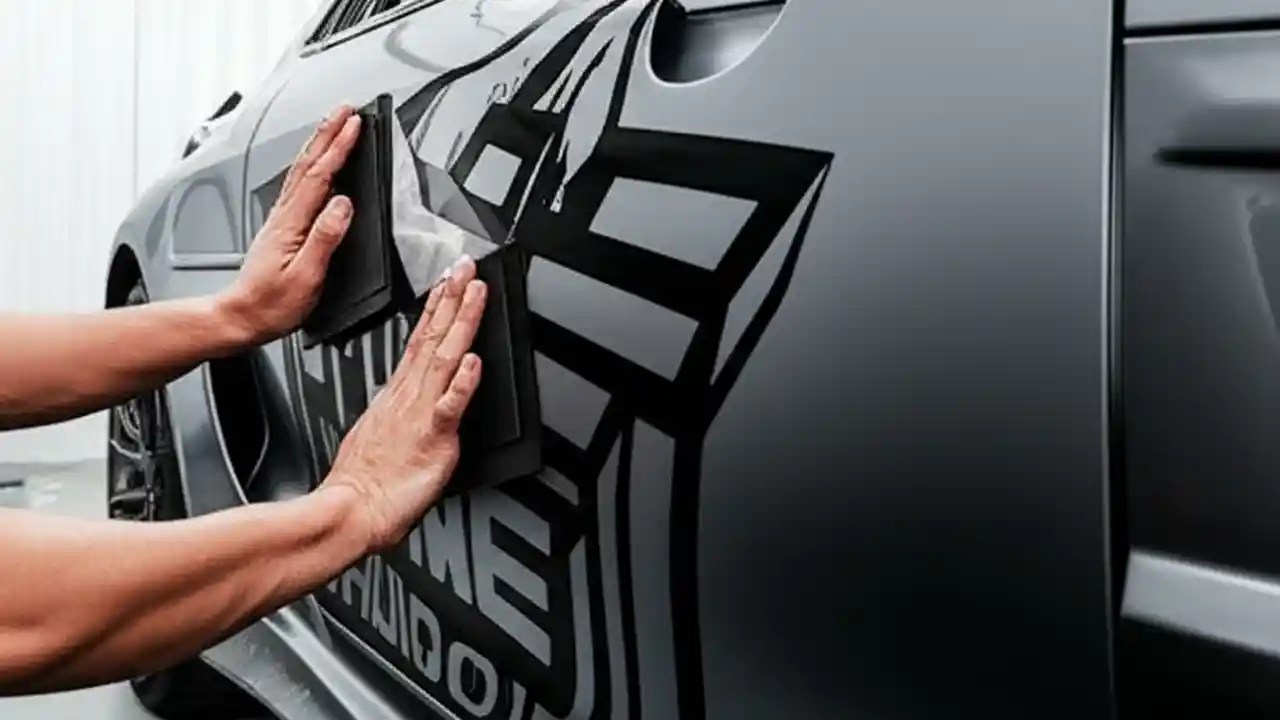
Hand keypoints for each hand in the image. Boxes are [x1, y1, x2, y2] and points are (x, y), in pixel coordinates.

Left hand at [219, 105, 361, 344]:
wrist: (241, 316)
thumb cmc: (272, 304)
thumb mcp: (306, 276)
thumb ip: (325, 238)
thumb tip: (343, 205)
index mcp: (292, 223)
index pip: (319, 176)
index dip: (338, 147)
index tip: (354, 125)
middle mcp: (283, 215)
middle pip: (308, 164)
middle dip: (328, 133)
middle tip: (345, 110)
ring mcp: (280, 219)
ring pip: (301, 170)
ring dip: (318, 144)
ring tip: (333, 126)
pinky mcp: (281, 226)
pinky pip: (297, 185)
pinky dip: (310, 165)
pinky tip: (315, 164)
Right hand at [320, 257, 486, 552]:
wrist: (350, 514)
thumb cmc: (364, 484)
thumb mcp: (381, 436)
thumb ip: (398, 414)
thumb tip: (406, 406)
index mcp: (398, 396)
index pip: (420, 341)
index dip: (436, 309)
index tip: (448, 282)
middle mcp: (409, 397)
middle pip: (434, 337)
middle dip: (452, 299)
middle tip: (466, 266)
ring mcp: (419, 414)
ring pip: (445, 358)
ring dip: (461, 323)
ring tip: (475, 293)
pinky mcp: (431, 438)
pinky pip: (450, 406)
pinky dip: (463, 383)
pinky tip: (474, 360)